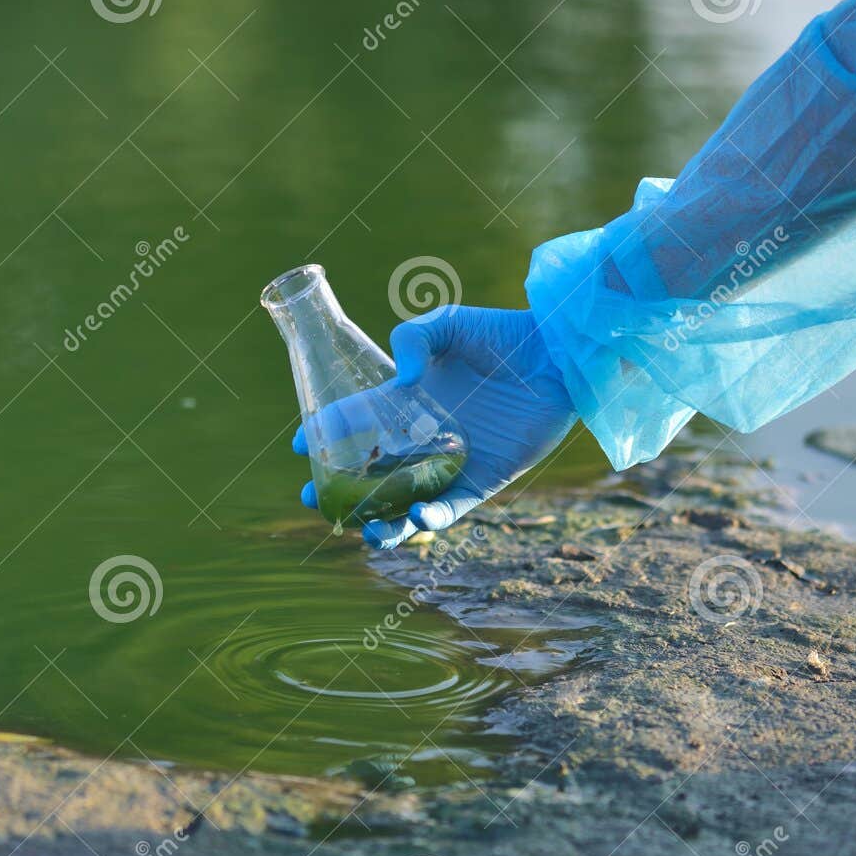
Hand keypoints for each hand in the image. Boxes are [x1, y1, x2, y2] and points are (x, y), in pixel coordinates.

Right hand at [293, 305, 576, 548]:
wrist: (554, 355)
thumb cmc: (500, 334)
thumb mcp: (446, 324)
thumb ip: (413, 339)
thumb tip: (403, 383)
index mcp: (404, 402)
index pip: (354, 421)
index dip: (325, 433)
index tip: (301, 444)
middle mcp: (421, 438)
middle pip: (370, 474)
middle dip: (339, 490)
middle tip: (314, 498)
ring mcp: (450, 463)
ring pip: (405, 504)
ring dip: (383, 522)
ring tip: (363, 532)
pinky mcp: (483, 480)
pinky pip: (453, 509)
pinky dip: (434, 519)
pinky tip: (418, 518)